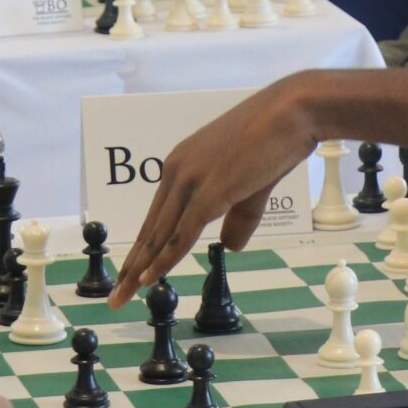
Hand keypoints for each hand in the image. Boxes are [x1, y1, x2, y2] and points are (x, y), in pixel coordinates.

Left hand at [108, 79, 320, 303]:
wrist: (292, 111)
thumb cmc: (275, 139)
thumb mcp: (251, 184)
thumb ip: (238, 217)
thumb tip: (229, 246)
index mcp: (182, 164)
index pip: (156, 215)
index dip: (143, 247)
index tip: (130, 271)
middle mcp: (177, 171)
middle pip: (150, 229)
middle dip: (131, 266)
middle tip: (115, 295)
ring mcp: (190, 181)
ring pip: (160, 235)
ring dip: (140, 269)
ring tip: (123, 296)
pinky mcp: (209, 192)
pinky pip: (182, 234)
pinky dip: (165, 259)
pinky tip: (150, 278)